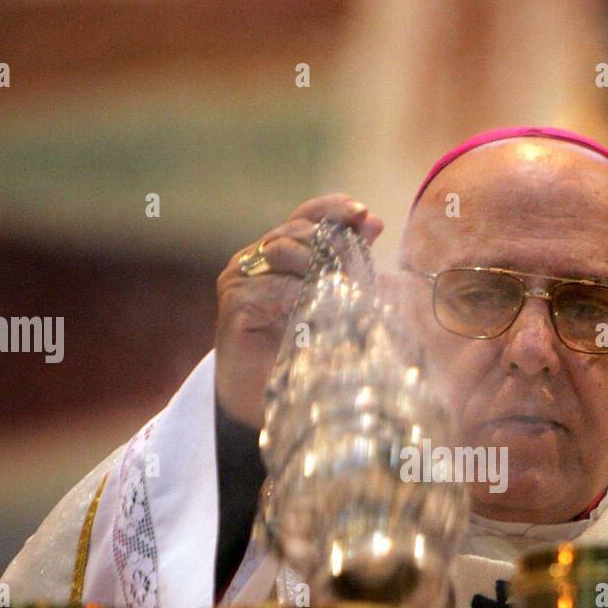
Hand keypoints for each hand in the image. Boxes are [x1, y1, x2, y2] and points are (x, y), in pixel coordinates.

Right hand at [213, 194, 383, 426]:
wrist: (262, 398)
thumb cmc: (298, 349)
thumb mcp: (331, 299)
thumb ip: (348, 262)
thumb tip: (373, 222)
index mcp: (276, 252)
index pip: (304, 215)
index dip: (332, 209)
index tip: (362, 212)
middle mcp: (252, 260)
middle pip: (295, 231)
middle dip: (331, 244)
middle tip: (357, 264)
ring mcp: (238, 280)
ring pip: (282, 252)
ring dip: (316, 267)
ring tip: (340, 289)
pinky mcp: (234, 305)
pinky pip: (272, 288)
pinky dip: (298, 296)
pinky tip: (315, 309)